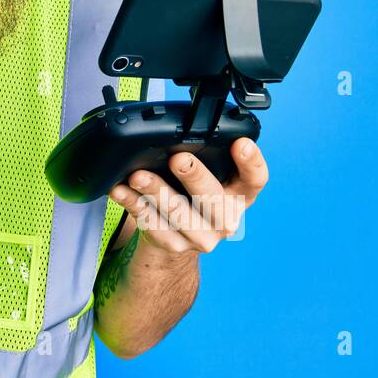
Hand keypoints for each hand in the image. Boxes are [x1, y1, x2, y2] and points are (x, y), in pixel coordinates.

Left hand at [109, 137, 266, 255]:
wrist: (176, 233)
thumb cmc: (192, 193)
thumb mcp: (206, 175)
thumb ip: (203, 156)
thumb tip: (177, 131)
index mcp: (240, 195)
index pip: (256, 179)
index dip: (251, 162)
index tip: (240, 143)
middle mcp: (225, 219)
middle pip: (214, 199)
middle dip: (195, 176)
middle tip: (178, 159)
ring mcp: (202, 237)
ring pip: (178, 213)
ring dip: (156, 191)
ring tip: (138, 176)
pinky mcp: (175, 246)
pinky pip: (152, 225)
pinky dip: (133, 205)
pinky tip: (121, 192)